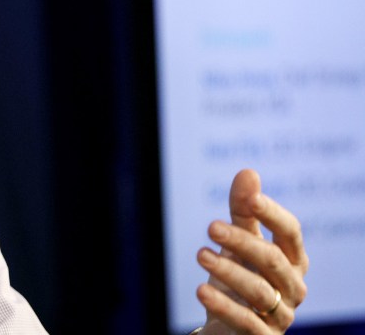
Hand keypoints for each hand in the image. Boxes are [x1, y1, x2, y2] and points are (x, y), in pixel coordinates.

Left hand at [195, 169, 308, 333]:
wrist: (226, 326)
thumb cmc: (237, 277)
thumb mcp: (238, 243)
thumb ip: (243, 211)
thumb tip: (249, 172)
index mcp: (292, 259)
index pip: (290, 233)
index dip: (272, 214)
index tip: (250, 199)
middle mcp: (292, 286)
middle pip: (271, 259)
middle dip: (241, 241)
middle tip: (211, 226)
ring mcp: (280, 314)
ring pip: (258, 290)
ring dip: (227, 270)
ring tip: (200, 253)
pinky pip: (246, 321)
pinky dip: (223, 305)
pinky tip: (201, 290)